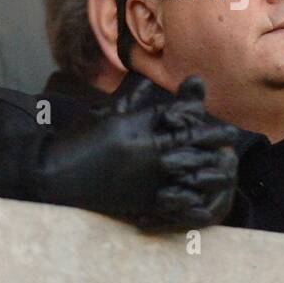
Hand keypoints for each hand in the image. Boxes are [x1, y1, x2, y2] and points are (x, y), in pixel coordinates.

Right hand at [32, 76, 238, 230]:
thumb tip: (147, 81)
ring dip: (208, 166)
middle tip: (230, 138)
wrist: (53, 174)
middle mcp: (145, 149)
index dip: (200, 118)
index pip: (177, 117)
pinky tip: (203, 194)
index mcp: (136, 125)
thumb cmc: (77, 141)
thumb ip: (130, 102)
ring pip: (187, 168)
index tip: (216, 118)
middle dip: (212, 139)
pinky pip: (174, 198)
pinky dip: (191, 195)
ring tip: (224, 165)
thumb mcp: (106, 116)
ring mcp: (144, 176)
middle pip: (189, 141)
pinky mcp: (139, 200)